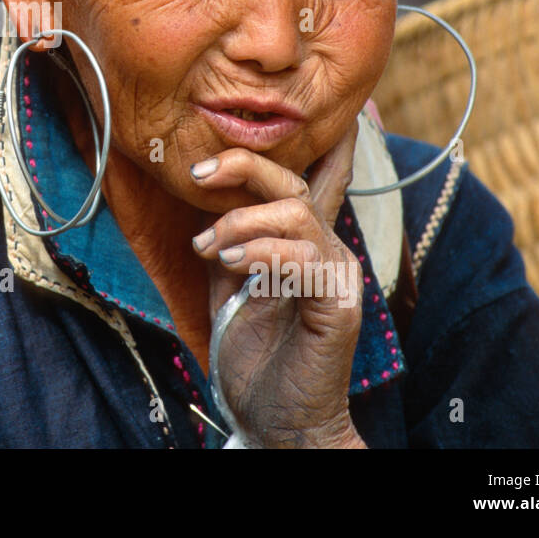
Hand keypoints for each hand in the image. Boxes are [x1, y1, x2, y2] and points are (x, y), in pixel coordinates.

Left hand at [189, 122, 364, 447]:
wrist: (276, 418)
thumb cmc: (256, 356)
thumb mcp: (228, 290)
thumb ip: (226, 246)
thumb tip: (206, 209)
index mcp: (304, 243)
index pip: (322, 180)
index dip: (321, 143)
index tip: (289, 120)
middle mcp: (328, 250)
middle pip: (294, 185)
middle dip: (244, 168)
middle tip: (200, 176)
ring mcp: (338, 275)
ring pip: (296, 215)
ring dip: (241, 223)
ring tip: (210, 247)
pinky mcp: (339, 305)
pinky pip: (303, 259)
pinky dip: (263, 253)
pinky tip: (234, 263)